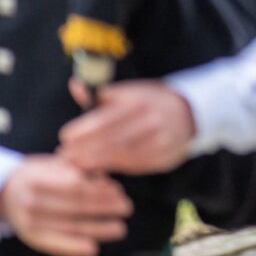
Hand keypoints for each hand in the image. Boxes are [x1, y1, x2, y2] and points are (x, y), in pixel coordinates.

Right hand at [0, 154, 132, 255]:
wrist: (6, 193)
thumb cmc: (38, 176)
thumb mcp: (53, 163)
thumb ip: (78, 170)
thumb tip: (105, 180)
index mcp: (37, 179)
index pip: (74, 186)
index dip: (98, 190)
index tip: (117, 190)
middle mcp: (31, 202)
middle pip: (75, 207)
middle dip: (104, 208)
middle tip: (126, 208)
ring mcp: (29, 222)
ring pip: (69, 226)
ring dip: (98, 229)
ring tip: (118, 228)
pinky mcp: (31, 238)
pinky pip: (56, 244)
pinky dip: (75, 248)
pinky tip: (92, 249)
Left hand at [59, 79, 196, 175]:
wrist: (189, 114)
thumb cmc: (148, 102)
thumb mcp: (128, 93)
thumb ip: (99, 95)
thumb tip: (74, 85)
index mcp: (140, 101)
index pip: (107, 117)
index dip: (84, 129)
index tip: (65, 136)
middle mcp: (152, 121)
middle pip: (113, 139)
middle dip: (86, 149)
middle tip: (65, 155)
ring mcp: (160, 141)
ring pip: (123, 155)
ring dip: (97, 162)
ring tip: (77, 164)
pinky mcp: (164, 158)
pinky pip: (136, 166)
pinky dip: (115, 168)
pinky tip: (99, 170)